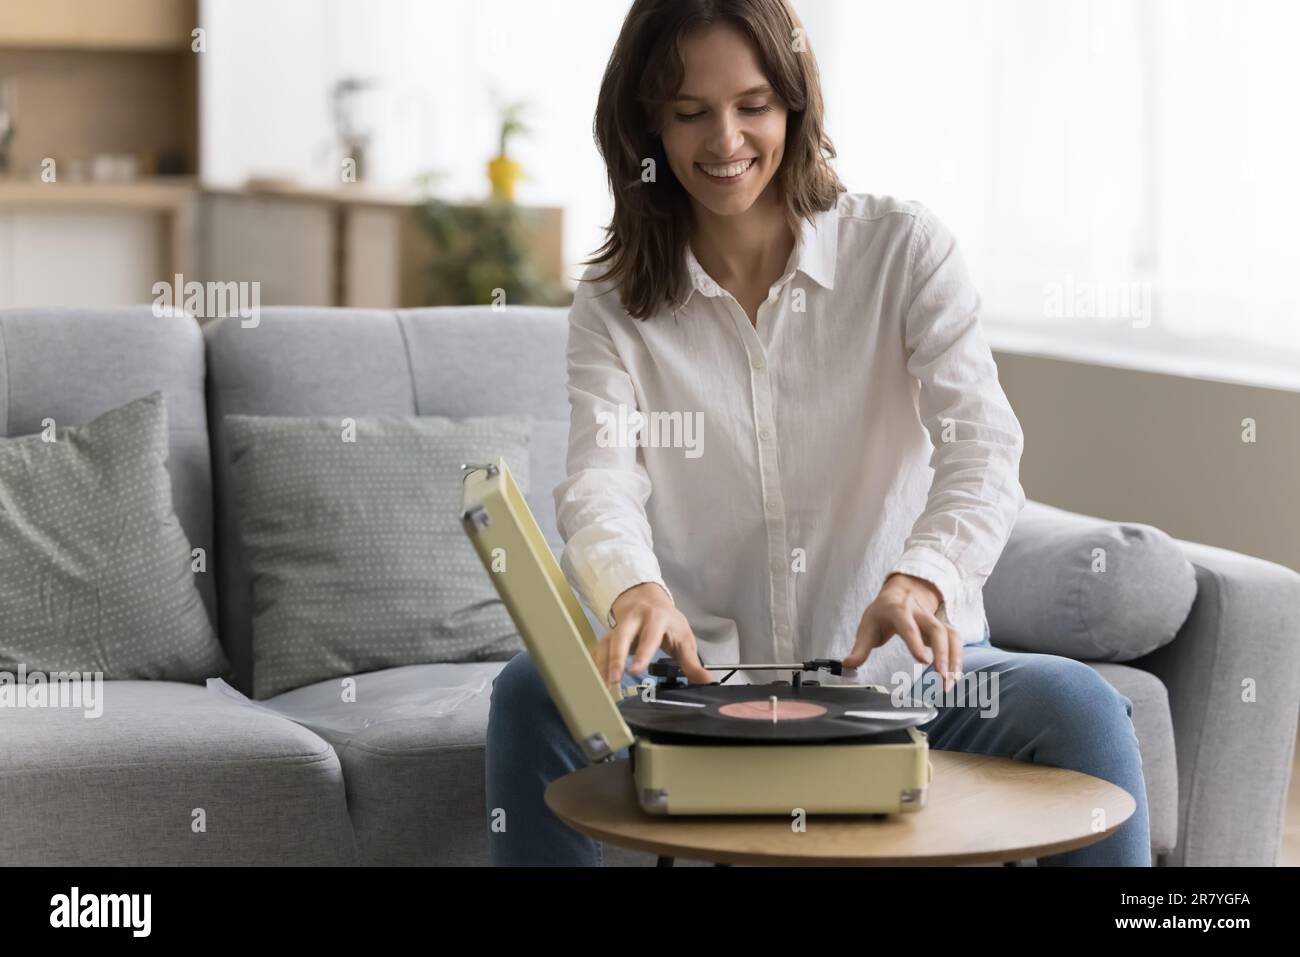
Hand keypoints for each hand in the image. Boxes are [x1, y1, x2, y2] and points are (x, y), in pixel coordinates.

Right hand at [596, 582, 711, 685]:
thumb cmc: (668, 621)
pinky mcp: (609, 634)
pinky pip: (601, 648)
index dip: (642, 653)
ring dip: (604, 664)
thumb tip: (707, 681)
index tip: (636, 670)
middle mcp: (635, 619)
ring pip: (608, 643)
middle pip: (622, 636)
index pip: (649, 636)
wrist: (647, 598)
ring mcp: (619, 626)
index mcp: (657, 619)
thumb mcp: (684, 638)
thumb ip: (692, 662)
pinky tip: (598, 679)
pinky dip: (598, 664)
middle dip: (616, 657)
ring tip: (605, 684)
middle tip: (614, 678)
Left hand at [842, 573, 961, 690]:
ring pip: (951, 635)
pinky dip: (958, 658)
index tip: (923, 660)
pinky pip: (955, 641)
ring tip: (950, 681)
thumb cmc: (884, 611)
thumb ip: (860, 648)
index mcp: (898, 610)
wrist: (903, 591)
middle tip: (942, 677)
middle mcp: (920, 614)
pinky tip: (955, 676)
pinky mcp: (943, 628)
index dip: (916, 642)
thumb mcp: (868, 625)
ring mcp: (934, 620)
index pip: (907, 625)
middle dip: (942, 654)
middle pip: (937, 630)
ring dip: (954, 659)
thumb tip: (848, 666)